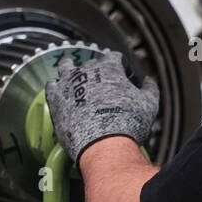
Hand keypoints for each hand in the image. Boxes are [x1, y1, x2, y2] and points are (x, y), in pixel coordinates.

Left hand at [44, 52, 159, 163]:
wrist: (103, 144)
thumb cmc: (128, 124)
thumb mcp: (149, 103)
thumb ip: (149, 87)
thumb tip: (148, 81)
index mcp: (110, 67)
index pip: (114, 57)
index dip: (120, 67)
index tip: (124, 77)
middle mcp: (87, 70)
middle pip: (91, 64)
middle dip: (98, 72)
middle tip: (103, 87)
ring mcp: (68, 82)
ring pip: (67, 66)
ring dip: (72, 71)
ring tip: (77, 81)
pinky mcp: (55, 98)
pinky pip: (52, 85)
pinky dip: (57, 88)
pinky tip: (62, 93)